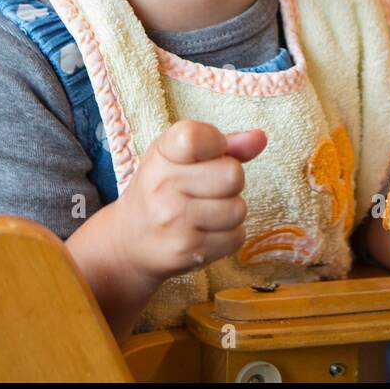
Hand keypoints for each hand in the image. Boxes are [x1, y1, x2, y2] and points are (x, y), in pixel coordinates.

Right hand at [111, 119, 264, 284]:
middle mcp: (163, 186)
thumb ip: (224, 144)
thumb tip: (260, 137)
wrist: (128, 242)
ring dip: (230, 211)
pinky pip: (237, 238)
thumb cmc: (162, 188)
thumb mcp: (181, 157)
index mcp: (163, 153)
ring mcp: (174, 221)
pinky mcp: (188, 251)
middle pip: (233, 175)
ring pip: (238, 209)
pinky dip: (228, 236)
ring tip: (206, 211)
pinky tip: (205, 231)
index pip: (198, 137)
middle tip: (207, 188)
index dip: (216, 144)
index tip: (205, 154)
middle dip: (229, 181)